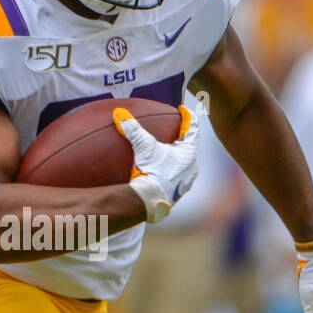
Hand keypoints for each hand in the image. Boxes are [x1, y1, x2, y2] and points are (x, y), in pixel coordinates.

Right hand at [112, 105, 199, 223]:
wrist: (150, 202)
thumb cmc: (152, 172)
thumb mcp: (143, 146)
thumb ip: (133, 129)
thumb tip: (120, 113)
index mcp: (189, 153)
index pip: (192, 129)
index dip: (188, 117)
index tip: (183, 110)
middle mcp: (191, 168)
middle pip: (189, 148)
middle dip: (183, 139)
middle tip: (176, 131)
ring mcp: (184, 183)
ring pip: (184, 166)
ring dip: (177, 158)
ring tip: (168, 153)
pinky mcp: (175, 195)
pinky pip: (175, 180)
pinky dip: (169, 173)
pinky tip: (159, 175)